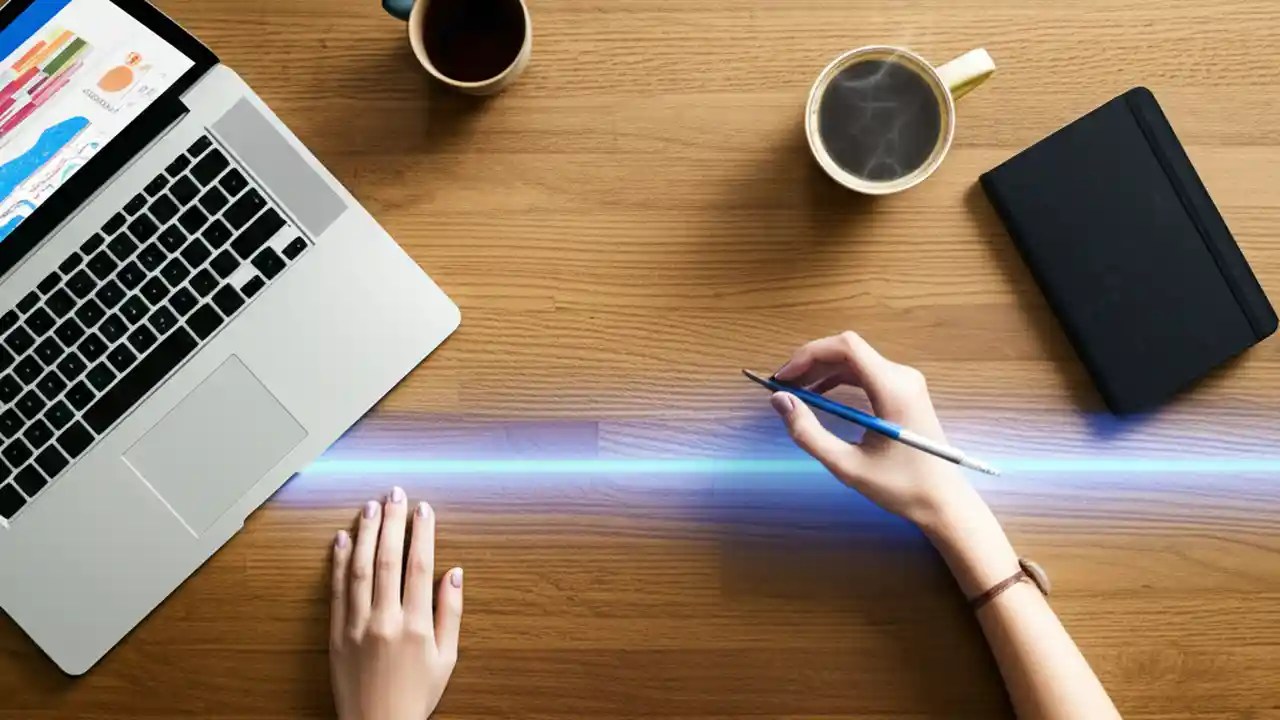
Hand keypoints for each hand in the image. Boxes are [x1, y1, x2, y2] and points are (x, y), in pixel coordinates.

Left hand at [330, 488, 463, 719]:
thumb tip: (453, 573)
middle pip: (388, 559)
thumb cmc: (415, 696)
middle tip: (395, 494)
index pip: (418, 566)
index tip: (423, 510)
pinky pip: (336, 591)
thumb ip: (450, 613)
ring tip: (370, 507)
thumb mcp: (446, 658)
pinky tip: (342, 540)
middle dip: (392, 522)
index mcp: (416, 626)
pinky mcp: (336, 634)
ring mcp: (357, 626)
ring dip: (365, 534)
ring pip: (359, 569)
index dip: (421, 532)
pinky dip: (338, 563)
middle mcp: (385, 621)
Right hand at [769, 331, 972, 527]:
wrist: (943, 501)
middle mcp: (902, 376)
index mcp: (893, 389)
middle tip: (782, 387)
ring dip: (822, 370)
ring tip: (795, 391)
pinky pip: (865, 373)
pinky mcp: (904, 391)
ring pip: (855, 360)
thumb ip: (808, 432)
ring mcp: (905, 382)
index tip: (783, 377)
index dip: (809, 354)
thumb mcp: (847, 466)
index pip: (846, 347)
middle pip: (848, 351)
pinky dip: (838, 379)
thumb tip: (779, 400)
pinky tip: (819, 394)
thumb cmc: (900, 487)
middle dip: (811, 363)